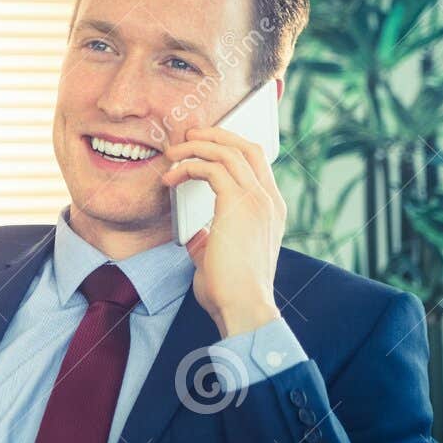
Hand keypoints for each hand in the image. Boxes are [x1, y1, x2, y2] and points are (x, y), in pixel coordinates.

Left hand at [159, 125, 285, 337]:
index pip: (257, 162)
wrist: (243, 308)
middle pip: (247, 147)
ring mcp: (257, 200)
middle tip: (187, 136)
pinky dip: (188, 166)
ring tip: (172, 154)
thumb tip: (196, 234)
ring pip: (228, 151)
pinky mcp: (238, 204)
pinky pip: (211, 168)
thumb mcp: (222, 258)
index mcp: (271, 210)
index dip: (231, 146)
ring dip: (196, 147)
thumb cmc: (230, 291)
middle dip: (215, 135)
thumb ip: (212, 240)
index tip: (204, 144)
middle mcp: (269, 201)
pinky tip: (171, 177)